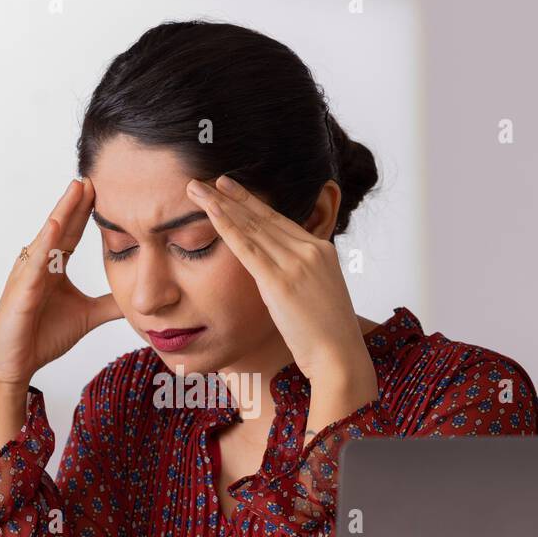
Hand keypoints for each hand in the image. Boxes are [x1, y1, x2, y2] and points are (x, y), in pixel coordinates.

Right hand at [0, 177, 122, 390]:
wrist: (14, 364)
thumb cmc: (42, 336)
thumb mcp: (87, 316)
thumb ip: (110, 303)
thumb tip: (137, 295)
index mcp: (53, 267)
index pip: (74, 233)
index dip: (89, 212)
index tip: (108, 188)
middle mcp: (39, 264)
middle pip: (62, 226)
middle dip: (77, 201)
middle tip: (94, 174)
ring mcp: (27, 274)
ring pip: (48, 237)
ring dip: (63, 211)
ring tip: (78, 187)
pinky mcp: (20, 290)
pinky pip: (34, 262)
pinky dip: (45, 243)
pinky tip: (56, 225)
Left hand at [184, 175, 373, 389]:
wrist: (340, 356)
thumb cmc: (328, 337)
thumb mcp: (316, 297)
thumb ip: (296, 279)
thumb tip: (274, 277)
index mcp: (322, 251)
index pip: (280, 221)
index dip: (252, 203)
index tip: (231, 189)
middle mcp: (311, 250)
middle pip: (263, 217)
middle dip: (232, 196)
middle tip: (207, 179)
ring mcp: (297, 263)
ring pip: (251, 226)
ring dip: (220, 205)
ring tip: (197, 189)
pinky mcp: (281, 281)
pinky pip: (246, 248)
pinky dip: (225, 227)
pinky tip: (209, 212)